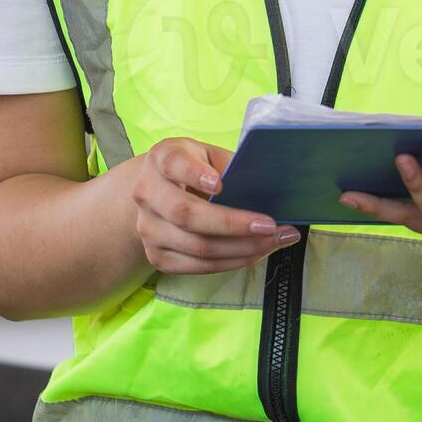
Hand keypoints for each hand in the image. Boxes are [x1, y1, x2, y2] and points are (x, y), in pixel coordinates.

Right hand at [123, 135, 298, 275]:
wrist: (159, 191)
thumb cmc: (194, 168)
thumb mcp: (208, 155)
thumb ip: (229, 165)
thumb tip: (266, 188)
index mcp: (162, 159)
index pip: (174, 164)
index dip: (195, 174)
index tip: (219, 184)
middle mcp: (147, 193)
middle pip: (187, 214)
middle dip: (233, 223)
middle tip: (269, 225)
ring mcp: (149, 228)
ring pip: (198, 247)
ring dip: (242, 248)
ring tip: (274, 240)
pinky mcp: (158, 256)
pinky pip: (200, 266)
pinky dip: (233, 261)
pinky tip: (256, 252)